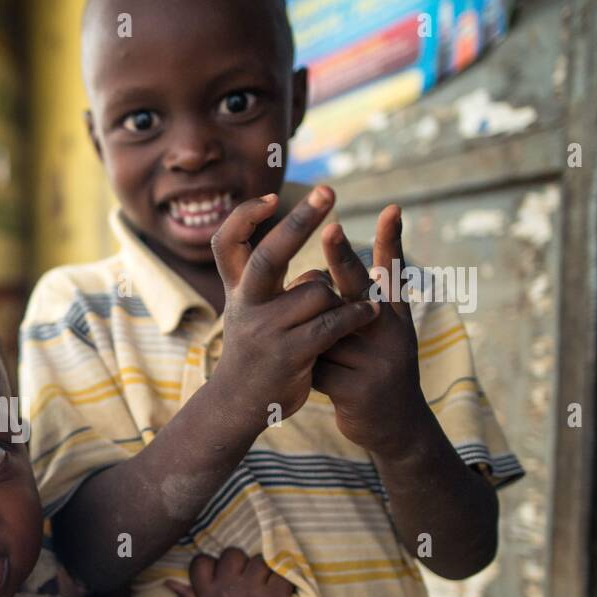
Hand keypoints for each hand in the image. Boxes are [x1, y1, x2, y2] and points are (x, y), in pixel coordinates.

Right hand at [165, 548, 293, 596]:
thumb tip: (168, 581)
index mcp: (208, 593)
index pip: (201, 560)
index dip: (211, 563)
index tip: (220, 573)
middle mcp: (228, 589)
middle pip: (232, 553)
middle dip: (239, 562)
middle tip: (244, 577)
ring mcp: (254, 591)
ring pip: (258, 560)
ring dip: (261, 570)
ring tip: (262, 585)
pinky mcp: (277, 595)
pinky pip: (280, 572)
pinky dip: (280, 579)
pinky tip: (276, 590)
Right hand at [209, 187, 379, 424]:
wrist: (238, 404)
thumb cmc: (253, 350)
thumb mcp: (247, 310)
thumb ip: (265, 279)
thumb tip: (298, 242)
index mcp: (236, 290)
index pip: (228, 242)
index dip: (245, 217)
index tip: (274, 198)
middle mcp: (245, 305)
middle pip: (270, 255)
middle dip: (299, 222)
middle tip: (328, 191)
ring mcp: (265, 330)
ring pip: (317, 292)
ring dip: (339, 298)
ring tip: (344, 314)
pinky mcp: (289, 353)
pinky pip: (332, 323)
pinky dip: (355, 316)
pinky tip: (369, 312)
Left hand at [311, 206, 430, 456]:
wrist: (397, 428)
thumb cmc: (379, 368)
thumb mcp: (383, 332)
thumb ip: (367, 298)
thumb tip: (337, 263)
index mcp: (394, 316)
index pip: (391, 271)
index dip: (391, 241)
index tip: (390, 209)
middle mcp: (391, 333)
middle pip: (359, 291)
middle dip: (343, 258)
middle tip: (330, 227)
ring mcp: (377, 362)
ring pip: (322, 333)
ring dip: (310, 342)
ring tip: (325, 360)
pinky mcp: (357, 389)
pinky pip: (314, 366)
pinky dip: (307, 371)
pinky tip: (317, 382)